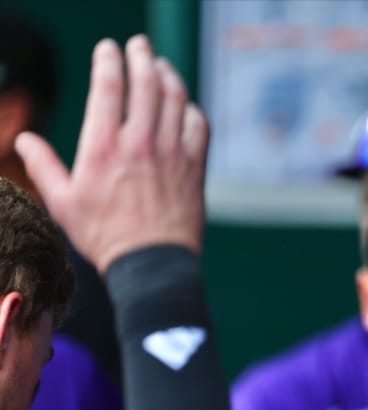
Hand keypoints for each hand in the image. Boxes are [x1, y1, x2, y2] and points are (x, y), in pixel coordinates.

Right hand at [14, 36, 207, 271]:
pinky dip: (192, 109)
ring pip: (176, 99)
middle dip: (142, 56)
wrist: (152, 263)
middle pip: (146, 83)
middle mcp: (141, 142)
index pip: (108, 86)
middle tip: (139, 45)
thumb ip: (43, 166)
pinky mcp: (195, 167)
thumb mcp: (61, 202)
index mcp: (104, 146)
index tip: (108, 48)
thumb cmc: (103, 235)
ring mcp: (173, 153)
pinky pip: (199, 126)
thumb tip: (25, 139)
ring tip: (161, 66)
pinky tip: (185, 106)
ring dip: (169, 76)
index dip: (109, 60)